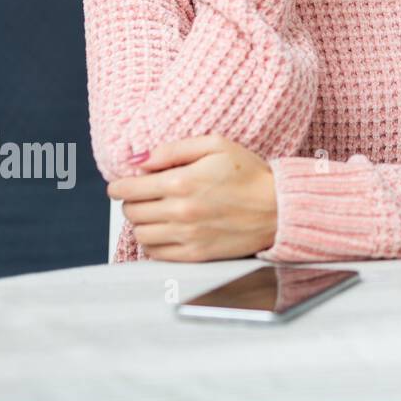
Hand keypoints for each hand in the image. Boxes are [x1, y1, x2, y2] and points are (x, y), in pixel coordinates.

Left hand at [106, 135, 277, 261]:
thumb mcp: (216, 145)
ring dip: (142, 222)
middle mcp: (180, 211)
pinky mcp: (195, 255)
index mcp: (181, 182)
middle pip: (131, 212)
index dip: (120, 185)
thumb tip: (137, 160)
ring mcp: (186, 236)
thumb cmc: (251, 174)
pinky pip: (156, 253)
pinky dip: (154, 242)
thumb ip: (173, 149)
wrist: (280, 208)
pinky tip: (167, 230)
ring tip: (157, 213)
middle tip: (146, 195)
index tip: (124, 184)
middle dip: (132, 202)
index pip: (127, 189)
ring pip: (140, 234)